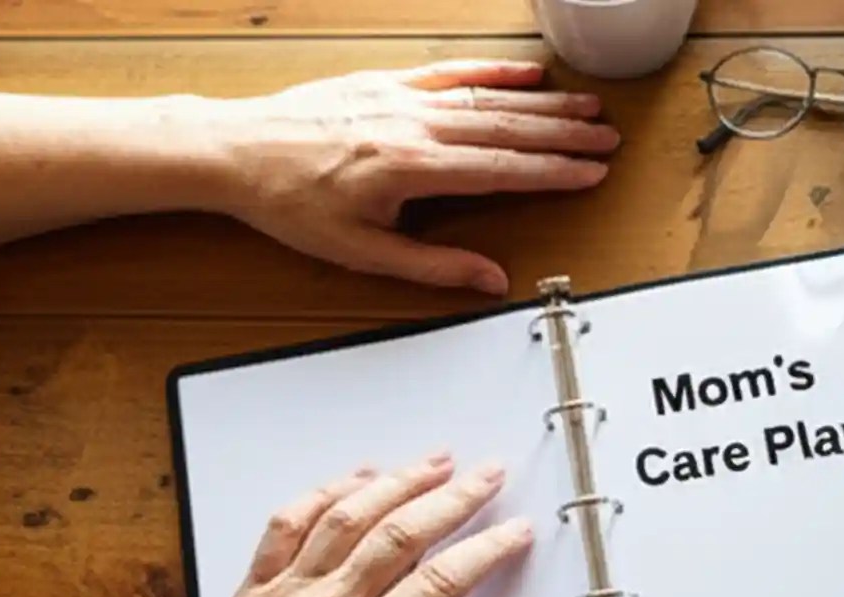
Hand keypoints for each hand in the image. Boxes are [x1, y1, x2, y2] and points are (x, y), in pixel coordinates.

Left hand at [182, 454, 532, 596]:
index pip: (444, 580)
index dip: (487, 548)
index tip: (514, 531)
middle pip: (403, 533)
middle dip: (454, 497)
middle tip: (487, 475)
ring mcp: (283, 595)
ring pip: (348, 515)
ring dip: (397, 481)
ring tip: (434, 462)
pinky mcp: (250, 593)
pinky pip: (287, 525)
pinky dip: (323, 493)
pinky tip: (354, 479)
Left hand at [211, 59, 619, 294]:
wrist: (235, 151)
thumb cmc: (290, 203)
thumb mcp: (362, 253)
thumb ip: (433, 267)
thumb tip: (489, 279)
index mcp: (411, 168)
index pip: (502, 170)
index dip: (553, 172)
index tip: (591, 173)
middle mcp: (414, 125)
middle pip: (508, 128)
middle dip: (564, 135)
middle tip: (608, 138)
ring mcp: (403, 98)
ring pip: (488, 99)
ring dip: (542, 103)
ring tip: (587, 107)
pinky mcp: (387, 82)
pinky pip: (451, 72)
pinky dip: (493, 71)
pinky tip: (528, 73)